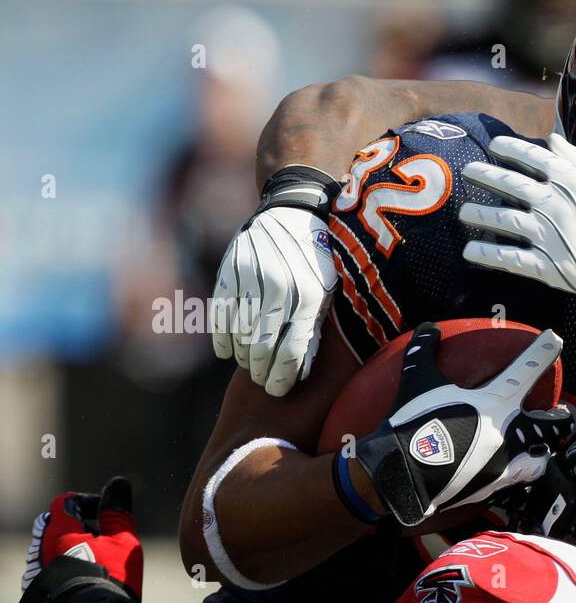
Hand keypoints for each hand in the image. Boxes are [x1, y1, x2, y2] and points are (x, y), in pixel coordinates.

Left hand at [15, 477, 156, 602]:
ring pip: (52, 551)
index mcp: (58, 532)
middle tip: (107, 542)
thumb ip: (118, 511)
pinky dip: (65, 572)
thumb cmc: (112, 579)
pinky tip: (86, 585)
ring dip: (73, 551)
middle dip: (81, 528)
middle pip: (57, 526)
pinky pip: (48, 573)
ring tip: (99, 565)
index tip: (108, 516)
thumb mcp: (124, 541)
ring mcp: (35, 574)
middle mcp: (40, 550)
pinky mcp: (36, 596)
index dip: (90, 503)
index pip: (66, 502)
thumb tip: (117, 483)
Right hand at [212, 166, 339, 396]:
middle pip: (261, 347)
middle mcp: (278, 288)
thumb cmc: (319, 259)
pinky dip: (221, 337)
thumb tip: (300, 371)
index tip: (278, 392)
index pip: (289, 351)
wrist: (294, 210)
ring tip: (251, 366)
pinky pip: (220, 313)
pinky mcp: (230, 271)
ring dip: (243, 357)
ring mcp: (250, 278)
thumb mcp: (329, 291)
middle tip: (263, 384)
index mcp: (308, 296)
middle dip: (261, 372)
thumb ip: (314, 328)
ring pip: (238, 333)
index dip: (281, 377)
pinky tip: (228, 351)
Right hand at [355, 323, 571, 526]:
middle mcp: (510, 431)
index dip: (544, 351)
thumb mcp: (417, 379)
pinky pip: (522, 480)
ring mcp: (508, 461)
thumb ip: (425, 350)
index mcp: (496, 401)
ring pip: (543, 456)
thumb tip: (428, 326)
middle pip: (554, 424)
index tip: (556, 339)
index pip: (527, 369)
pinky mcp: (498, 485)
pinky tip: (517, 471)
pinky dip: (523, 473)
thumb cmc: (412, 422)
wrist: (402, 473)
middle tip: (556, 413)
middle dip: (560, 417)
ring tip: (539, 446)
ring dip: (543, 449)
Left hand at [459, 134, 575, 320]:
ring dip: (479, 214)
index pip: (532, 157)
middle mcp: (556, 204)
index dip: (509, 148)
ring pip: (503, 220)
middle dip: (485, 175)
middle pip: (510, 184)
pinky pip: (509, 258)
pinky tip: (471, 251)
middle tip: (469, 171)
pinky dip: (487, 254)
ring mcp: (549, 235)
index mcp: (573, 180)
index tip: (494, 146)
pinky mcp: (548, 266)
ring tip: (464, 213)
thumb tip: (552, 140)